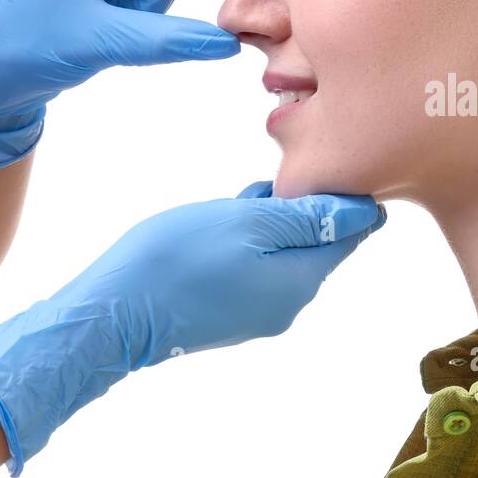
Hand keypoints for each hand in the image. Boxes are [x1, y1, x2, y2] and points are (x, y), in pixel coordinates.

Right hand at [0, 182, 386, 475]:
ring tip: (243, 197)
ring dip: (272, 219)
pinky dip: (249, 238)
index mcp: (302, 281)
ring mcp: (260, 312)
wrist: (111, 313)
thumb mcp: (249, 222)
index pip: (351, 233)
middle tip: (269, 179)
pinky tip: (224, 221)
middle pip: (319, 242)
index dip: (342, 195)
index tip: (314, 165)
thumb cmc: (178, 258)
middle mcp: (290, 304)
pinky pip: (258, 265)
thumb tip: (366, 213)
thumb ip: (310, 218)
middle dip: (302, 205)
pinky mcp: (231, 312)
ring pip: (286, 250)